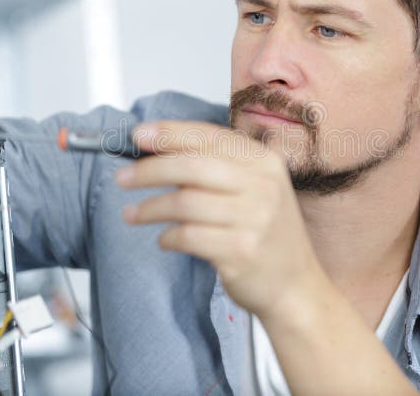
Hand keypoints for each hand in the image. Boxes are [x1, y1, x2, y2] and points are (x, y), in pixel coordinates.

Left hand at [116, 120, 322, 317]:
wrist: (295, 286)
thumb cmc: (266, 234)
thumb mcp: (254, 189)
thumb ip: (217, 168)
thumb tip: (160, 152)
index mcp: (264, 162)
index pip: (210, 136)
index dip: (170, 133)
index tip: (139, 136)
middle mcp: (263, 185)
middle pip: (192, 166)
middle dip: (150, 170)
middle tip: (124, 178)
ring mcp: (254, 219)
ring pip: (185, 202)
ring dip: (151, 208)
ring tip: (132, 214)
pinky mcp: (241, 251)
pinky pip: (189, 236)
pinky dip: (168, 237)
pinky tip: (165, 239)